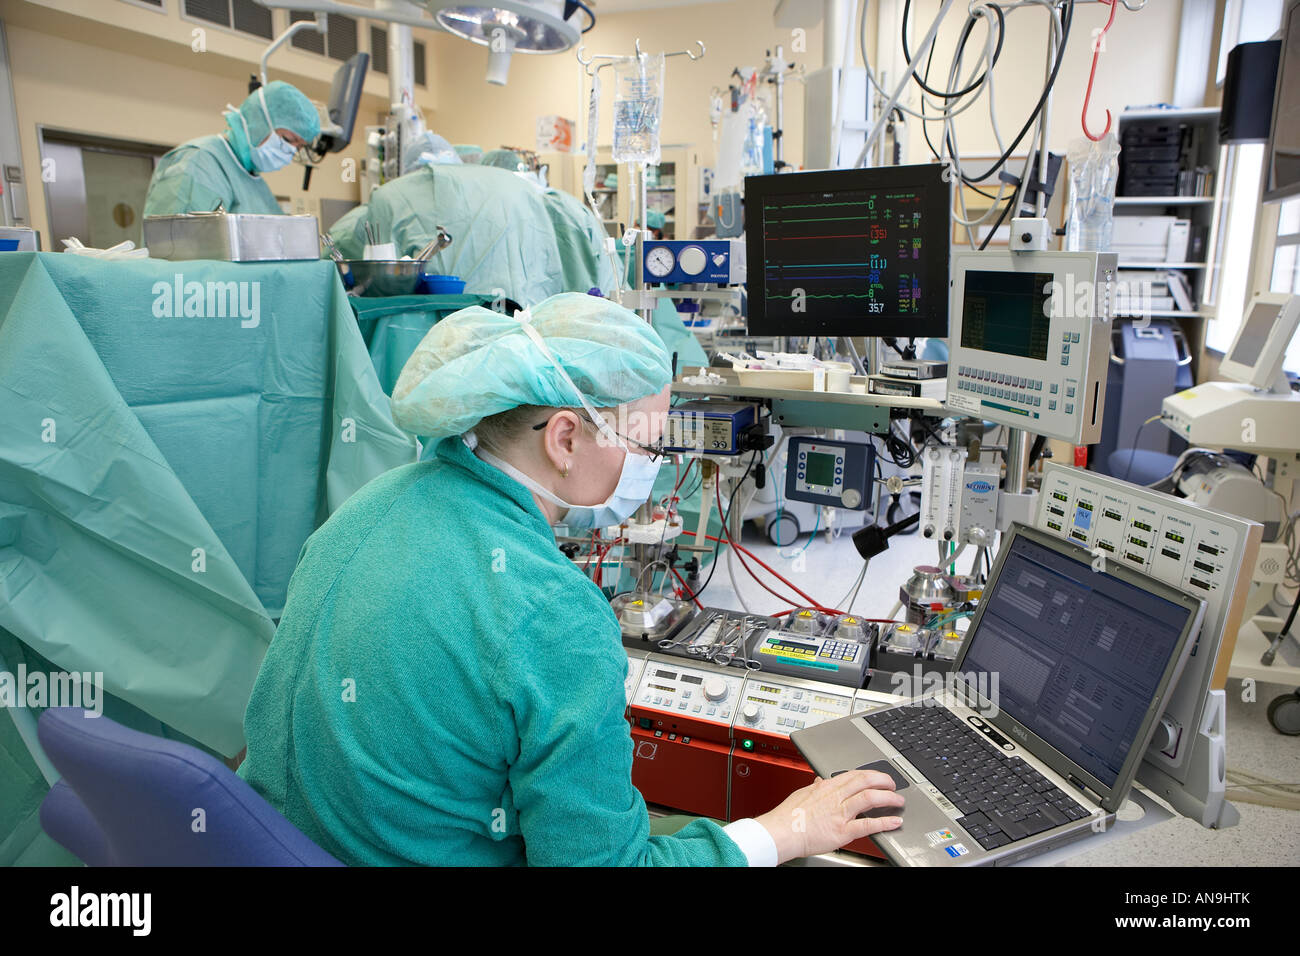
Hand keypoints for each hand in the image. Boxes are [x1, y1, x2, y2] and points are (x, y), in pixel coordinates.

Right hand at [754, 770, 903, 862]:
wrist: (781, 832)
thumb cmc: (788, 816)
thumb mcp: (802, 793)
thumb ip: (815, 787)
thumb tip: (820, 780)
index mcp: (826, 786)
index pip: (854, 774)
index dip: (871, 774)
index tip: (878, 777)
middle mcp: (835, 796)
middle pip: (866, 781)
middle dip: (884, 781)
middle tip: (893, 785)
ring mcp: (840, 813)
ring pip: (870, 798)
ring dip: (889, 798)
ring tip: (898, 801)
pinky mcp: (843, 831)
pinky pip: (868, 824)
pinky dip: (885, 822)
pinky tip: (894, 822)